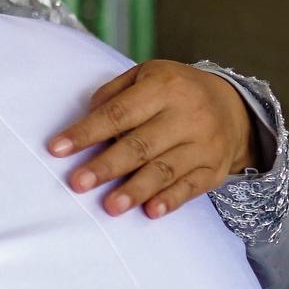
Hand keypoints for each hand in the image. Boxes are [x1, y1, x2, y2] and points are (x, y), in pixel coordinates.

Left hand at [48, 59, 255, 217]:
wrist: (233, 106)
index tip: (56, 149)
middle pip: (141, 144)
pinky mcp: (214, 169)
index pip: (119, 113)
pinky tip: (151, 211)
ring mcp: (204, 144)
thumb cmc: (175, 92)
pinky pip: (191, 187)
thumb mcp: (146, 76)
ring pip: (165, 169)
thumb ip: (113, 96)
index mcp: (164, 87)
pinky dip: (171, 200)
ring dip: (136, 189)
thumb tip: (86, 122)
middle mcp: (187, 115)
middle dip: (107, 166)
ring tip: (110, 206)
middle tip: (78, 182)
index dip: (87, 132)